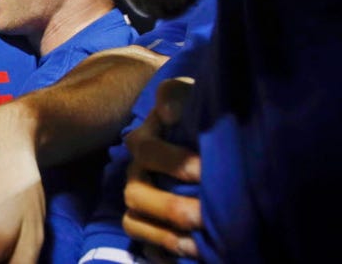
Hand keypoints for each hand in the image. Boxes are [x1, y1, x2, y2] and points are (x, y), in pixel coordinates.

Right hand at [123, 78, 200, 260]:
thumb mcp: (190, 93)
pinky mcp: (150, 223)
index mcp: (143, 142)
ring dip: (164, 236)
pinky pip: (143, 244)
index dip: (174, 162)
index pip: (146, 152)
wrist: (208, 135)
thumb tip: (169, 113)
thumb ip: (177, 94)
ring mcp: (140, 199)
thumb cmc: (198, 115)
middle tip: (205, 217)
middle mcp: (136, 173)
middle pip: (136, 194)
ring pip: (134, 222)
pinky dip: (160, 253)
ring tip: (197, 245)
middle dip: (172, 208)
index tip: (205, 170)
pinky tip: (184, 257)